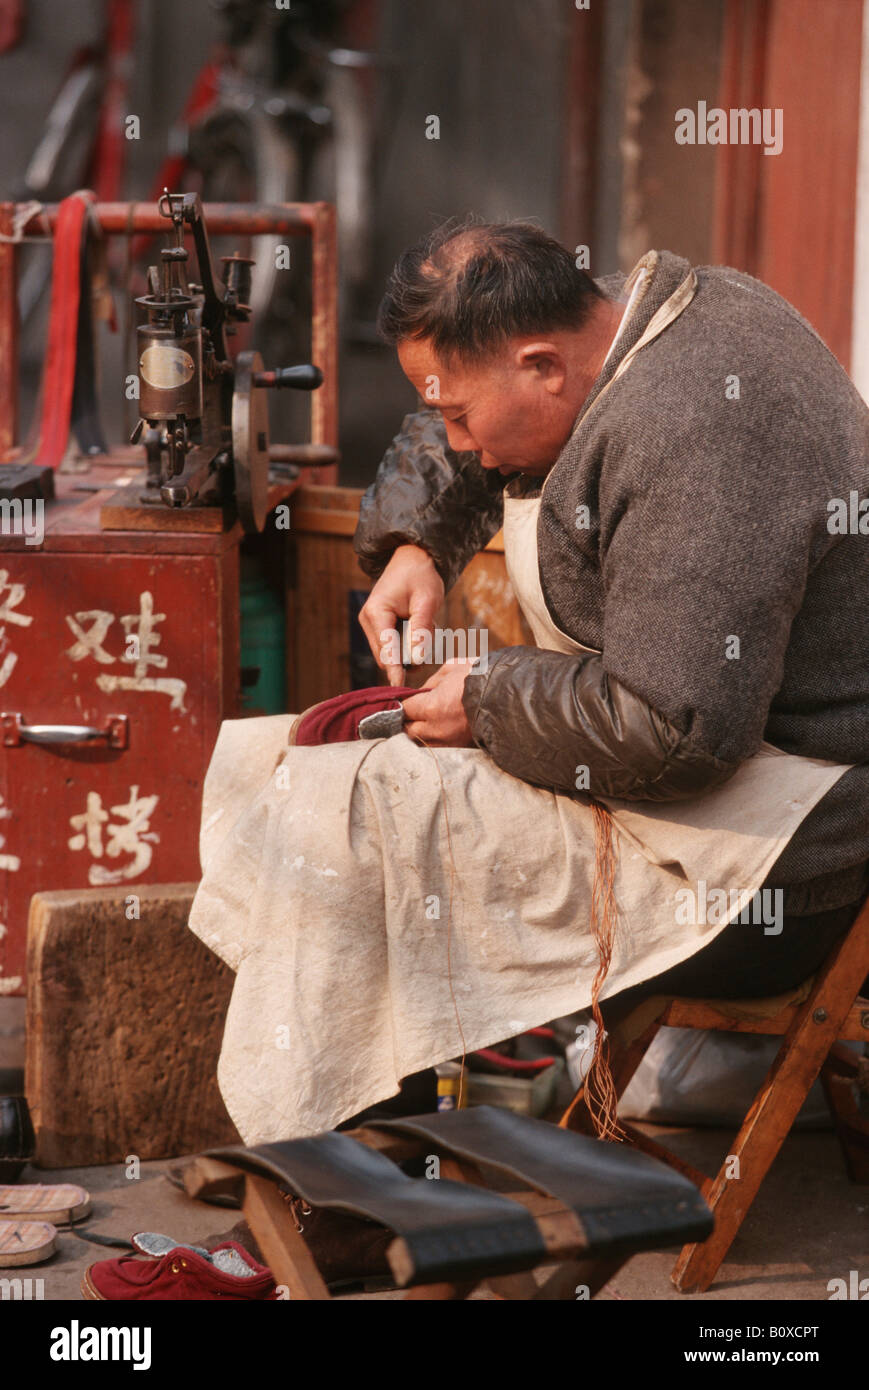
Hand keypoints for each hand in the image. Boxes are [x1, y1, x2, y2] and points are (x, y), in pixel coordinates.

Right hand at [359, 544, 444, 685]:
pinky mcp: (378, 626)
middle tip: (429, 632)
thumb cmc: (421, 577)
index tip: (400, 688)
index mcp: (376, 612)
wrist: (413, 559)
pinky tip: (419, 623)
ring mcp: (371, 624)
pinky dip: (409, 642)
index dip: (394, 670)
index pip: (386, 650)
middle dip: (408, 656)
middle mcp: (368, 620)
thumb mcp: (427, 601)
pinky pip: (393, 645)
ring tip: (426, 622)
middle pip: (386, 656)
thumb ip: (421, 631)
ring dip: (411, 647)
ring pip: (391, 653)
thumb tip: (416, 660)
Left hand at [401, 658, 477, 746]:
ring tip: (426, 722)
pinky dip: (435, 740)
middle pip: (407, 730)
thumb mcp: (452, 669)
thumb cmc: (483, 676)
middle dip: (408, 720)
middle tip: (413, 711)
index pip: (404, 709)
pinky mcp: (461, 750)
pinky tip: (440, 730)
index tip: (405, 700)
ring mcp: (450, 743)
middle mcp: (437, 730)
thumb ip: (431, 682)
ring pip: (421, 742)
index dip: (401, 703)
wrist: (513, 696)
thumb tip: (420, 692)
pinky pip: (439, 748)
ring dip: (420, 732)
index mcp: (432, 707)